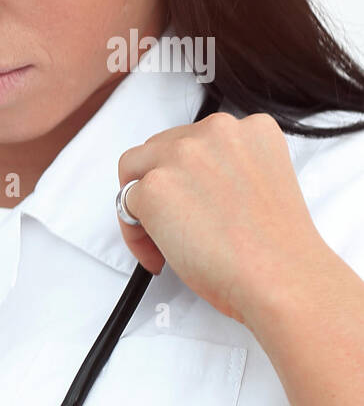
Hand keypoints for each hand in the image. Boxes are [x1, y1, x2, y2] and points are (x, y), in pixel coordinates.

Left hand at [116, 111, 329, 323]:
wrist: (281, 276)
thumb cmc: (276, 249)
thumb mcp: (261, 185)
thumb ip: (227, 172)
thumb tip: (188, 188)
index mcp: (251, 130)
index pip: (196, 141)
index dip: (186, 176)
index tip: (191, 202)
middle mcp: (216, 131)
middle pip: (160, 149)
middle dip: (160, 185)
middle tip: (171, 223)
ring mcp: (182, 155)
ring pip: (135, 169)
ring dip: (142, 203)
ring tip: (162, 239)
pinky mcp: (154, 186)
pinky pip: (124, 205)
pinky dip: (135, 235)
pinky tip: (160, 257)